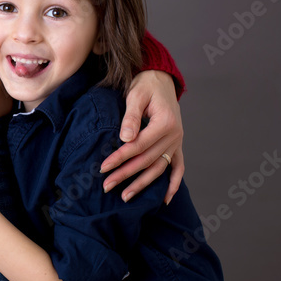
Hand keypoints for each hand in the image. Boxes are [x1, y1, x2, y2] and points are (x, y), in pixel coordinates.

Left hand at [100, 70, 184, 203]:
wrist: (161, 80)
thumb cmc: (146, 86)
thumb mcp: (136, 95)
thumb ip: (131, 117)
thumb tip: (124, 139)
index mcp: (165, 124)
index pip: (138, 146)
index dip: (120, 158)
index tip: (103, 167)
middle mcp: (174, 136)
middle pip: (147, 160)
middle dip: (125, 175)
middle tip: (106, 186)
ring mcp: (177, 142)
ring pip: (159, 168)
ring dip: (143, 184)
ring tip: (125, 197)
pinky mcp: (176, 145)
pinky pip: (178, 168)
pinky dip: (173, 184)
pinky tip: (164, 200)